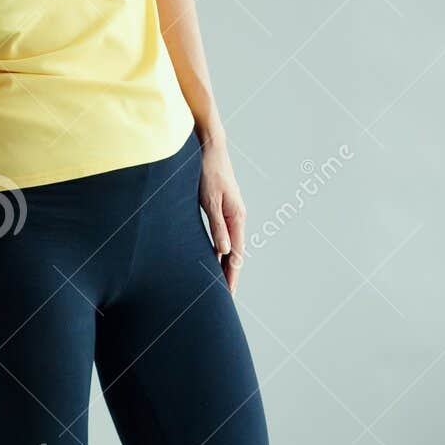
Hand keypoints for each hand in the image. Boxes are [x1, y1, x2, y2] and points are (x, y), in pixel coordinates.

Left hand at [197, 135, 245, 297]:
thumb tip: (225, 251)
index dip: (231, 276)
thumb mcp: (209, 199)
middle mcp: (236, 217)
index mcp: (237, 217)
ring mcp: (230, 213)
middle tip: (222, 298)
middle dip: (229, 275)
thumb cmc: (207, 171)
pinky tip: (211, 258)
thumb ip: (217, 225)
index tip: (227, 295)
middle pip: (234, 254)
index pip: (236, 255)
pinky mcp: (221, 209)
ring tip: (216, 284)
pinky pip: (221, 236)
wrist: (209, 147)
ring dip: (223, 264)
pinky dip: (217, 250)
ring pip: (228, 246)